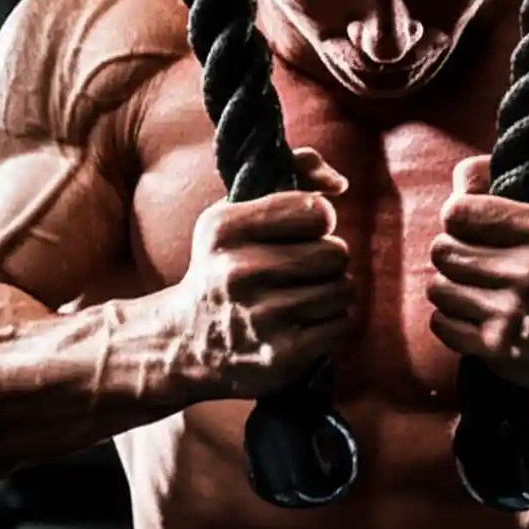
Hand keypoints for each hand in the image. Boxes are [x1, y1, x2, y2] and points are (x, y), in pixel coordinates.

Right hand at [165, 148, 353, 399]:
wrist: (187, 342)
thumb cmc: (224, 267)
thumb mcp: (237, 213)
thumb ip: (292, 172)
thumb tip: (338, 182)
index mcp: (225, 228)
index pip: (315, 211)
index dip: (318, 221)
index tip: (300, 233)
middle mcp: (238, 271)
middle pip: (335, 253)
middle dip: (327, 260)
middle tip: (303, 271)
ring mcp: (260, 317)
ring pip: (342, 290)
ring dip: (331, 294)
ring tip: (302, 298)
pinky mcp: (280, 355)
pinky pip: (340, 326)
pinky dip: (331, 324)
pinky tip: (303, 324)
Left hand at [427, 156, 528, 388]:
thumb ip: (518, 179)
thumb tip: (464, 172)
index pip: (458, 211)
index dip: (456, 215)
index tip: (467, 223)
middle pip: (442, 250)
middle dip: (452, 252)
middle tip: (470, 258)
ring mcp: (513, 313)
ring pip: (438, 288)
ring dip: (451, 286)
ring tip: (475, 287)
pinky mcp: (499, 348)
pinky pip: (441, 323)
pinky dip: (451, 319)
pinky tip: (476, 314)